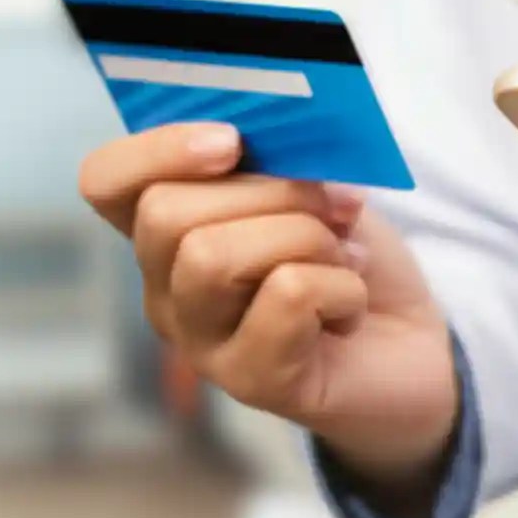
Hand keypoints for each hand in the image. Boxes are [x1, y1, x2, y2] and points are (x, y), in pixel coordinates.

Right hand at [79, 122, 457, 501]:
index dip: (155, 149)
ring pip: (212, 256)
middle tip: (332, 209)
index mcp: (170, 233)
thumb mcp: (316, 188)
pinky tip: (350, 307)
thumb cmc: (353, 261)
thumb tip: (269, 136)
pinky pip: (285, 296)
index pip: (104, 181)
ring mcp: (202, 344)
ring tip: (343, 259)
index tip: (231, 141)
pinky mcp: (252, 381)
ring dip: (306, 238)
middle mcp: (168, 292)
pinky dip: (340, 286)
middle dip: (269, 192)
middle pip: (164, 214)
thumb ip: (279, 159)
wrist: (412, 347)